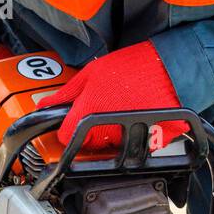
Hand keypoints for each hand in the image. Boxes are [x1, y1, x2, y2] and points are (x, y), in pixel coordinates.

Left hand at [36, 41, 188, 151]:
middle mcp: (107, 133)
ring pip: (110, 146)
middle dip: (90, 130)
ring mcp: (128, 141)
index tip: (73, 120)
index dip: (67, 128)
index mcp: (88, 114)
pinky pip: (133, 146)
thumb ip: (66, 94)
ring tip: (122, 108)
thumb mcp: (92, 73)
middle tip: (102, 108)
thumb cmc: (131, 68)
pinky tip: (136, 114)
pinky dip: (133, 134)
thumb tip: (44, 106)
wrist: (169, 71)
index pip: (66, 138)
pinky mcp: (147, 146)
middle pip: (89, 144)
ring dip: (112, 132)